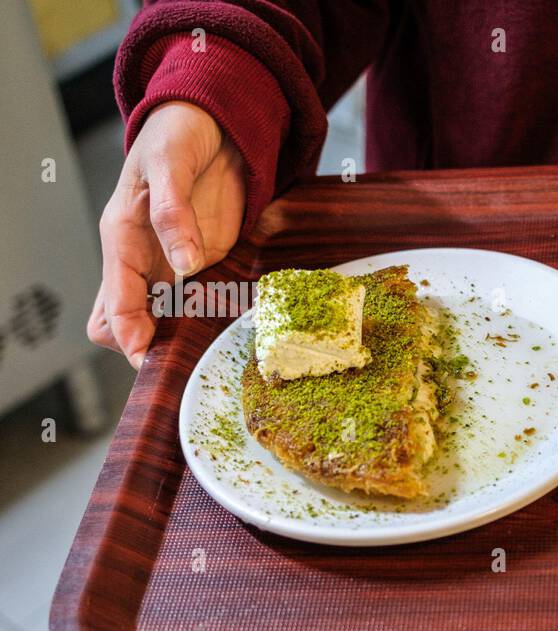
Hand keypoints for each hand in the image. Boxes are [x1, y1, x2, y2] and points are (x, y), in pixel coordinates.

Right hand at [89, 101, 245, 366]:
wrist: (213, 124)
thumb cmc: (177, 137)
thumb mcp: (169, 164)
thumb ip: (172, 211)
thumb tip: (183, 262)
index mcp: (122, 239)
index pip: (114, 304)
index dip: (128, 333)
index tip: (147, 355)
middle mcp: (144, 261)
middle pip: (127, 326)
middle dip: (147, 349)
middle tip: (182, 362)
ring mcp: (175, 268)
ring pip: (161, 324)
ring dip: (179, 342)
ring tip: (207, 353)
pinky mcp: (206, 267)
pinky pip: (198, 307)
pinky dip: (207, 322)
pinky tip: (228, 331)